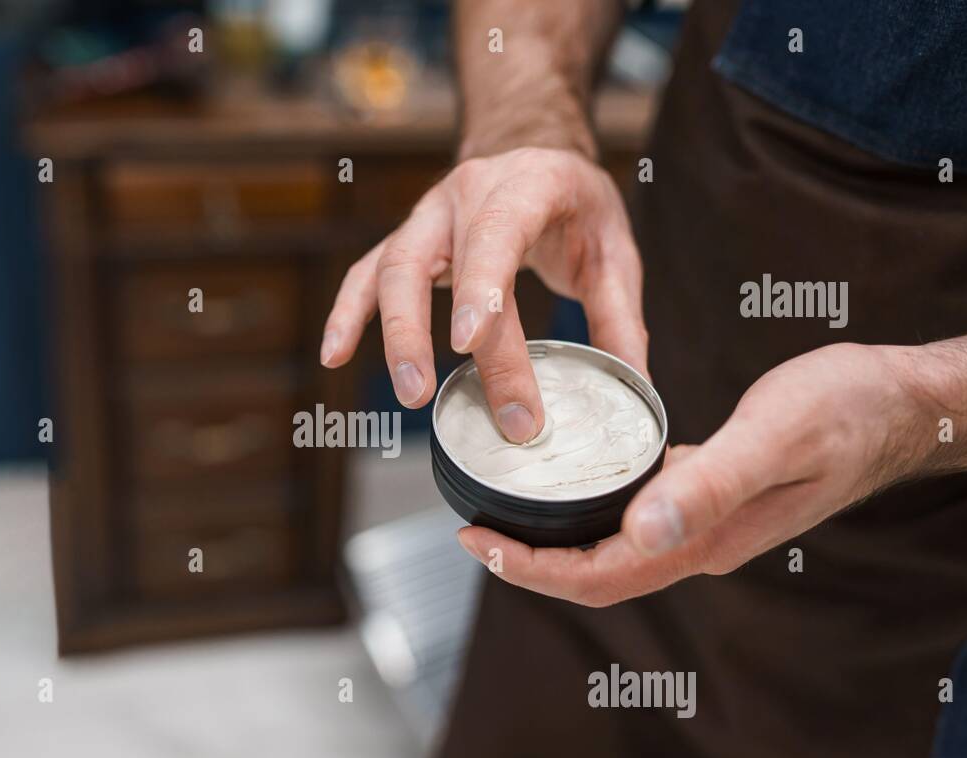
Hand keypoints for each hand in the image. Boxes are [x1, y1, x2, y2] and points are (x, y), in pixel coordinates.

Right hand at [320, 147, 645, 443]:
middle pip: (429, 263)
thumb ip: (619, 317)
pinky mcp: (407, 240)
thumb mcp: (614, 250)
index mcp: (526, 185)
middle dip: (424, 334)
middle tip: (432, 397)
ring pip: (390, 269)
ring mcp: (428, 216)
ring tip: (408, 394)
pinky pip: (366, 274)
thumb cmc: (575, 205)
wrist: (536, 150)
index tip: (469, 345)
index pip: (496, 233)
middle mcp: (466, 194)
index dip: (478, 288)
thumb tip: (632, 389)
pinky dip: (348, 314)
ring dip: (391, 334)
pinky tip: (335, 354)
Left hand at [456, 343, 927, 604]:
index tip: (477, 542)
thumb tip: (638, 530)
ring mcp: (705, 522)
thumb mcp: (774, 436)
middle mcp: (699, 541)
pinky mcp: (710, 494)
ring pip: (612, 550)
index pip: (598, 577)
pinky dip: (590, 509)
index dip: (531, 569)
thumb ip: (709, 484)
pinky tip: (569, 480)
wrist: (900, 405)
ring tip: (499, 513)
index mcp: (705, 539)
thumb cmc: (846, 411)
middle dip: (528, 563)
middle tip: (471, 532)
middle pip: (595, 576)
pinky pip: (635, 517)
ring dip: (553, 541)